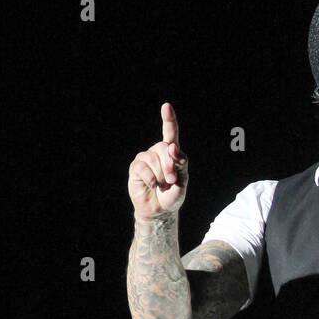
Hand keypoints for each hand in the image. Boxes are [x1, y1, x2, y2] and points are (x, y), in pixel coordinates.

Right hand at [127, 102, 188, 219]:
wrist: (159, 211)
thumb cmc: (172, 195)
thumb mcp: (182, 181)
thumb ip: (181, 164)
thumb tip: (173, 147)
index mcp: (172, 153)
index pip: (170, 133)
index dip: (169, 120)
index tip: (166, 107)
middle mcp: (158, 152)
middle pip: (165, 148)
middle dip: (170, 165)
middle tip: (172, 180)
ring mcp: (145, 158)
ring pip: (154, 158)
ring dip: (161, 174)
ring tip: (162, 185)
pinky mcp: (136, 167)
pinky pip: (143, 168)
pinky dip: (151, 179)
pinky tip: (152, 185)